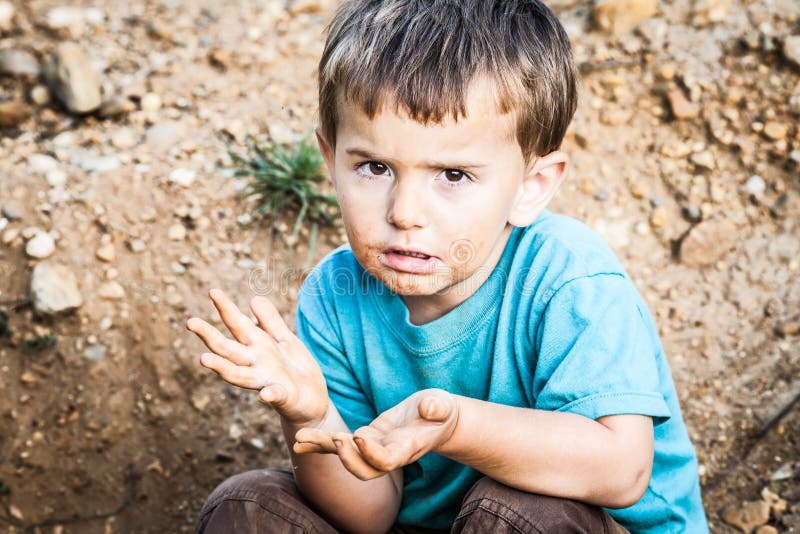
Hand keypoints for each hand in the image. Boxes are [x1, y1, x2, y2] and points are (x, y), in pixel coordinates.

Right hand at [186, 288, 328, 426]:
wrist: (312, 402)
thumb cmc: (294, 370)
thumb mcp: (284, 340)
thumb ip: (270, 322)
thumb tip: (253, 299)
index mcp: (257, 347)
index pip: (237, 325)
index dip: (226, 309)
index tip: (213, 291)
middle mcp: (256, 364)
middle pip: (228, 349)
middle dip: (209, 336)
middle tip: (190, 322)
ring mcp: (267, 381)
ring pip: (239, 375)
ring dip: (221, 368)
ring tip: (203, 358)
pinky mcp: (284, 397)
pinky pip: (276, 395)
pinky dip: (270, 394)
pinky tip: (264, 394)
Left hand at [292, 388, 458, 479]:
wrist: (436, 421)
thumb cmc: (440, 412)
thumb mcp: (442, 405)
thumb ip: (437, 407)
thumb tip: (430, 406)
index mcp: (407, 448)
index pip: (387, 460)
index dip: (372, 452)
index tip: (359, 436)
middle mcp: (388, 454)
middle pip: (364, 470)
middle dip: (348, 458)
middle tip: (335, 439)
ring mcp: (374, 448)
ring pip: (346, 458)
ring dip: (323, 450)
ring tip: (298, 440)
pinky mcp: (365, 438)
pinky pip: (340, 444)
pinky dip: (319, 443)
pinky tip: (299, 439)